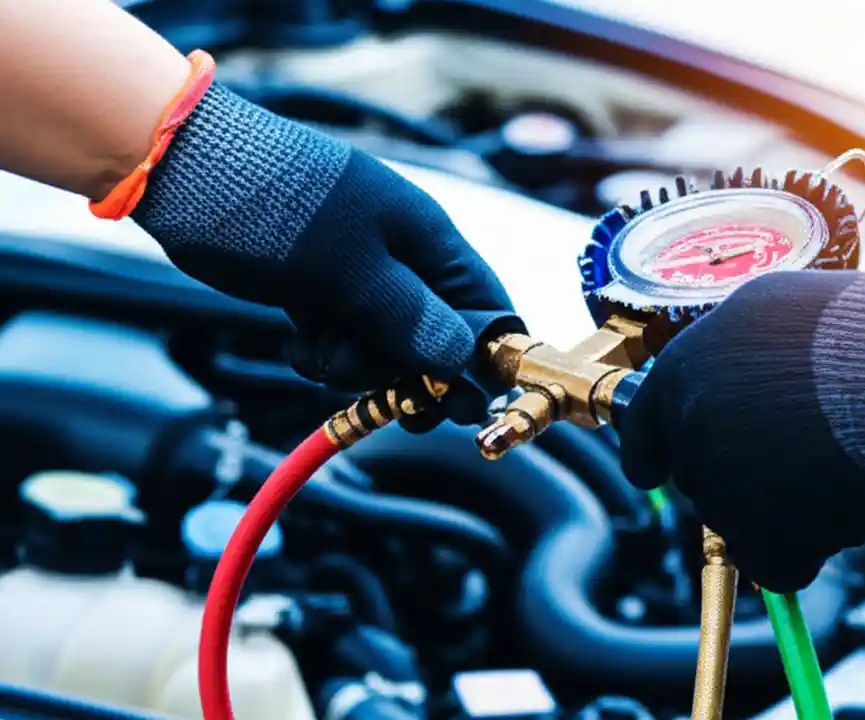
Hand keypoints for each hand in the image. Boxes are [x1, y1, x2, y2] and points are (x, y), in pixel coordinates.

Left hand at [133, 85, 520, 428]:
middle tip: (397, 403)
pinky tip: (300, 344)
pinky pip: (342, 336)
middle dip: (413, 373)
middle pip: (437, 336)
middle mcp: (401, 255)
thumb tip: (462, 360)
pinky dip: (324, 352)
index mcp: (427, 239)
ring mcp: (359, 271)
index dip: (484, 358)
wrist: (183, 172)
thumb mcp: (348, 270)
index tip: (465, 404)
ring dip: (359, 365)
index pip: (486, 306)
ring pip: (385, 344)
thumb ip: (409, 317)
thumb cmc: (272, 207)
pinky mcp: (318, 286)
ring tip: (324, 354)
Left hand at [620, 270, 864, 591]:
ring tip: (835, 464)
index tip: (654, 466)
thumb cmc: (863, 329)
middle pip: (699, 474)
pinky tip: (839, 513)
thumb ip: (732, 349)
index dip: (653, 450)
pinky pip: (773, 564)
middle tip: (794, 450)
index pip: (642, 430)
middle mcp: (693, 431)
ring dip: (777, 506)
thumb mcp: (774, 306)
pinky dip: (803, 551)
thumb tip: (728, 375)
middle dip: (735, 470)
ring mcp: (727, 489)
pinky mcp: (769, 540)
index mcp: (684, 373)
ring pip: (739, 520)